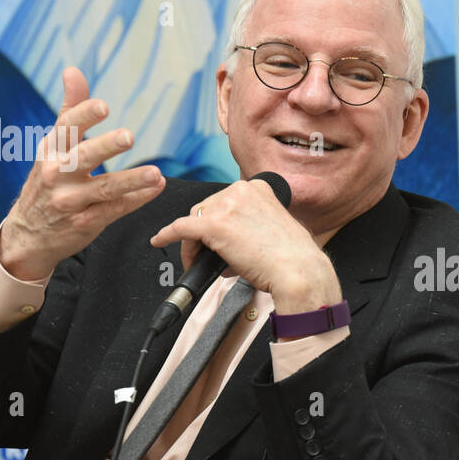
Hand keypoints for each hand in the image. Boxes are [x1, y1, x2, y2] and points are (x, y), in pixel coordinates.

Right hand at [0, 67, 164, 279]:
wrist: (28, 234)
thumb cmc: (46, 182)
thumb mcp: (52, 147)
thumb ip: (70, 110)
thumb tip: (73, 71)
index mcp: (51, 151)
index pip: (66, 128)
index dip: (83, 116)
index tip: (103, 106)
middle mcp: (57, 174)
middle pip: (83, 157)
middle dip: (105, 147)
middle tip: (128, 137)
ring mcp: (70, 201)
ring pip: (104, 188)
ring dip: (131, 181)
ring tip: (155, 173)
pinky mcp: (85, 222)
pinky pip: (114, 209)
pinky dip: (136, 200)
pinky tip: (155, 188)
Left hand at [149, 178, 342, 314]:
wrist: (298, 272)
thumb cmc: (292, 258)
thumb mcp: (274, 226)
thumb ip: (252, 223)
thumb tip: (230, 240)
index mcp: (258, 187)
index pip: (224, 201)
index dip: (217, 221)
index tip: (217, 238)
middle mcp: (241, 191)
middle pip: (206, 209)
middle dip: (203, 233)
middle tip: (208, 255)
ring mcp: (226, 206)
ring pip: (194, 221)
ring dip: (193, 242)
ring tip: (201, 262)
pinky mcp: (213, 225)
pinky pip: (180, 228)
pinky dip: (167, 235)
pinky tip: (160, 240)